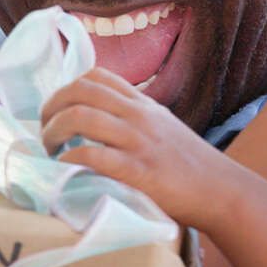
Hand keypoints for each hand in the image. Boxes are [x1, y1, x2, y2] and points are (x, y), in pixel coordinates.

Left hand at [38, 68, 242, 230]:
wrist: (222, 190)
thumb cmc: (190, 164)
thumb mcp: (163, 127)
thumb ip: (135, 118)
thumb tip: (99, 119)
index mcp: (142, 104)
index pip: (96, 76)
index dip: (66, 88)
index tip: (57, 111)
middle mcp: (138, 116)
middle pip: (80, 90)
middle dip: (51, 107)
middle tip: (44, 132)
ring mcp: (138, 141)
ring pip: (80, 117)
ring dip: (54, 132)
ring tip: (49, 150)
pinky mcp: (139, 171)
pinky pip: (95, 156)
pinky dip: (71, 159)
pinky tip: (65, 168)